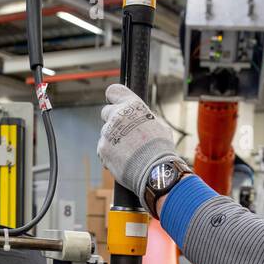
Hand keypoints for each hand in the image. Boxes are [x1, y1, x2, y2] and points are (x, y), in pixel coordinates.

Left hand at [97, 84, 177, 200]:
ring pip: (105, 133)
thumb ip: (143, 118)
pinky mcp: (102, 148)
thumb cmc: (161, 150)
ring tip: (128, 153)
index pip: (114, 91)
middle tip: (124, 135)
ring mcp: (108, 132)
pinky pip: (103, 149)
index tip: (114, 103)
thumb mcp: (158, 126)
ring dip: (113, 141)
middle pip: (105, 112)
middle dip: (112, 122)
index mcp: (133, 106)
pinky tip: (123, 161)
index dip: (113, 97)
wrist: (155, 171)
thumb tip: (138, 118)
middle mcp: (118, 116)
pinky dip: (110, 155)